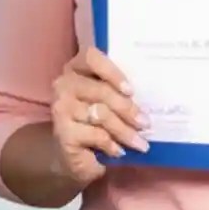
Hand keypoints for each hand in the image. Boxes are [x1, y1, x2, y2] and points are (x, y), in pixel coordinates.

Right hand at [49, 47, 150, 185]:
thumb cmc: (96, 119)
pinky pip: (95, 135)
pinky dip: (111, 144)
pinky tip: (119, 151)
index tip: (130, 91)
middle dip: (127, 109)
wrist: (72, 152)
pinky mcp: (63, 133)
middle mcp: (64, 84)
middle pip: (101, 91)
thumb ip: (121, 93)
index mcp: (78, 68)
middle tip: (146, 124)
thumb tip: (147, 104)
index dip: (112, 72)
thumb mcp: (109, 101)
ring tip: (140, 143)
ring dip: (124, 131)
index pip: (91, 57)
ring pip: (100, 114)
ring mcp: (61, 109)